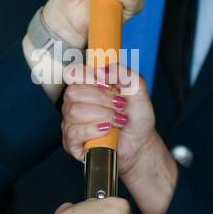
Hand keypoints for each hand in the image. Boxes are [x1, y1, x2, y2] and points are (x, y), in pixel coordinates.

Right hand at [63, 62, 177, 213]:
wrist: (140, 143)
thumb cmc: (136, 118)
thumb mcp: (138, 89)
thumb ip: (124, 73)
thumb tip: (104, 70)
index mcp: (87, 87)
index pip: (75, 74)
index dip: (89, 76)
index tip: (108, 83)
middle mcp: (75, 103)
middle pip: (73, 92)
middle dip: (101, 99)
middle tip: (119, 106)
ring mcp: (71, 122)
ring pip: (75, 112)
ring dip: (102, 116)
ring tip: (117, 121)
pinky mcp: (72, 142)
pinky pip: (74, 132)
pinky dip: (93, 130)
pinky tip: (106, 131)